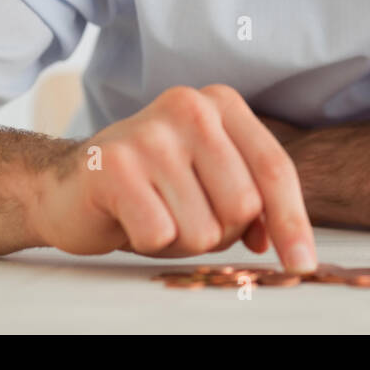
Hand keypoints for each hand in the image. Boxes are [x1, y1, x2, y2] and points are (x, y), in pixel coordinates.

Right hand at [29, 84, 316, 272]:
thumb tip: (284, 246)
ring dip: (181, 240)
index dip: (292, 222)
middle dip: (220, 231)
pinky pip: (159, 234)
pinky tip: (129, 218)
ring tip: (154, 214)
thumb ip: (254, 202)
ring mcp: (150, 132)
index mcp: (222, 104)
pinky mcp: (113, 163)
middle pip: (243, 204)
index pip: (274, 169)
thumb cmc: (152, 188)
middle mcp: (190, 107)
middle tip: (183, 216)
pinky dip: (147, 241)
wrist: (67, 185)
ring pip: (203, 228)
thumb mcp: (211, 183)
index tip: (302, 265)